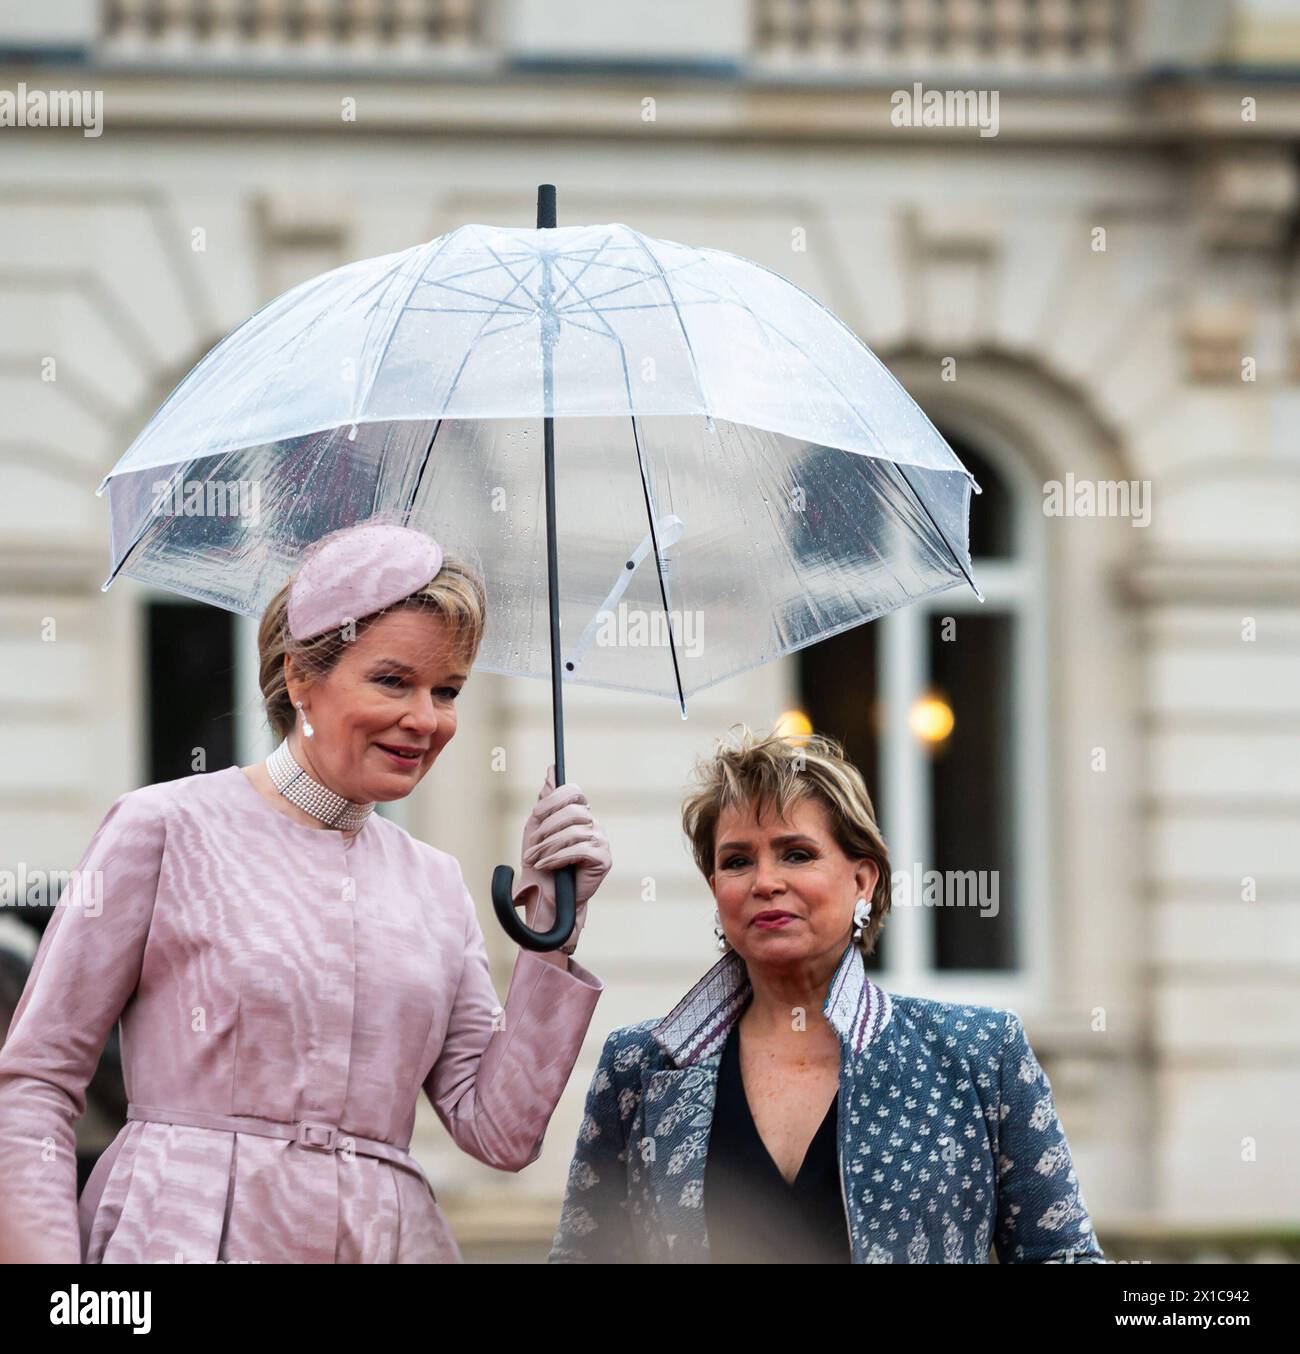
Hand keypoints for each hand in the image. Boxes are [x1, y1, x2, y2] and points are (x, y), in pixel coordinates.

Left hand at [513, 765, 610, 954]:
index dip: (554, 800)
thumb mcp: (538, 829)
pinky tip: (546, 865)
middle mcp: (593, 824)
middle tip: (531, 847)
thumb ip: (546, 802)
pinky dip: (557, 858)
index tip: (536, 813)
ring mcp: (601, 841)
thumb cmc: (542, 863)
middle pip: (572, 812)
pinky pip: (580, 849)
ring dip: (548, 847)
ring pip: (573, 832)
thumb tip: (551, 770)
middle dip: (547, 829)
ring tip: (534, 860)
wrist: (548, 897)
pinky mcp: (604, 859)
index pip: (574, 791)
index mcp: (580, 814)